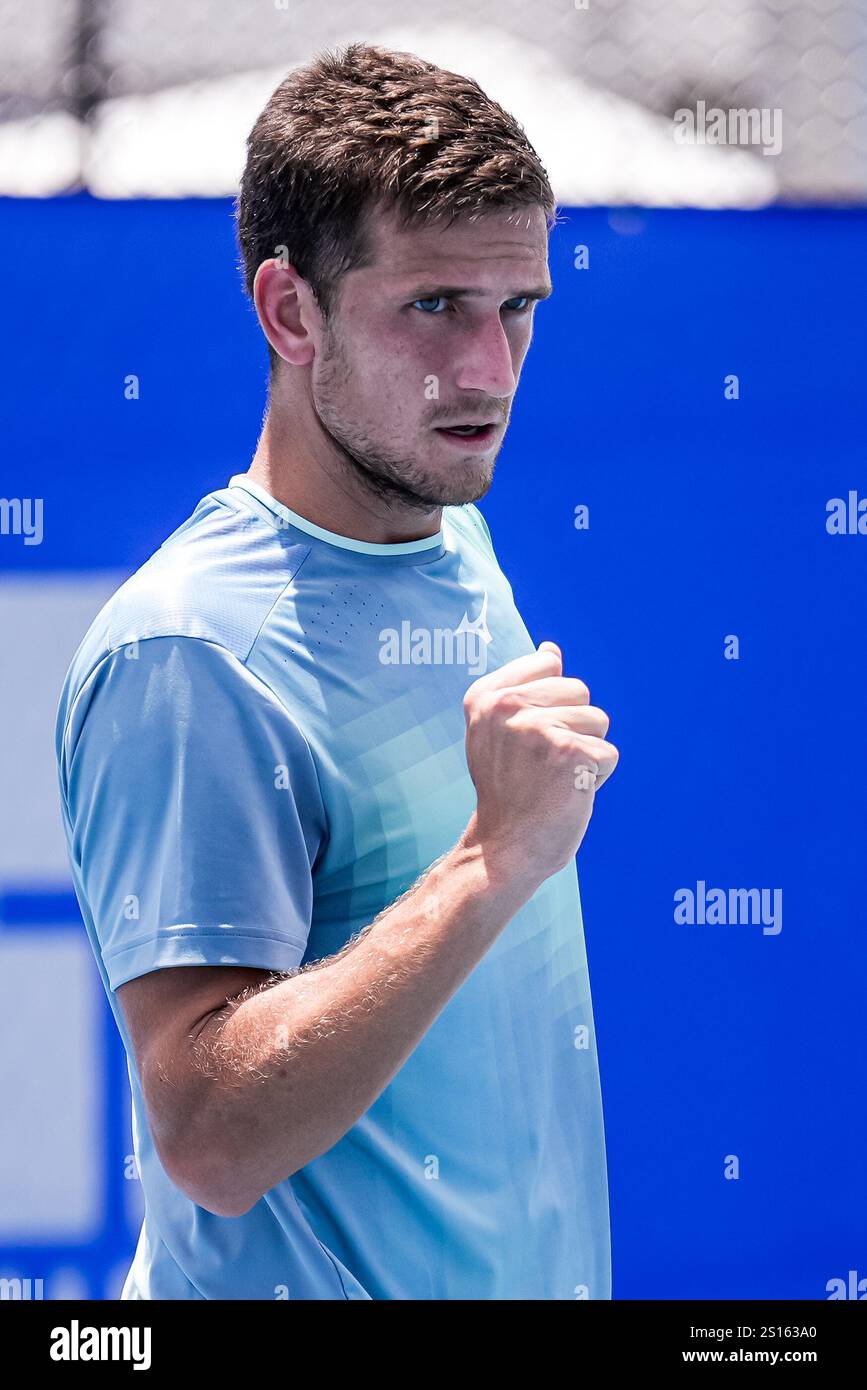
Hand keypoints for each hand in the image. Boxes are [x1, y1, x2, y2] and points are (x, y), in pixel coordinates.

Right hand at [461, 640, 618, 883]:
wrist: (506, 847)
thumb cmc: (509, 788)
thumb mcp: (500, 731)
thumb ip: (524, 687)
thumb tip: (552, 650)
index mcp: (485, 695)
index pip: (549, 664)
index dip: (552, 702)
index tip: (527, 738)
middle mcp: (507, 706)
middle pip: (579, 689)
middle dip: (574, 726)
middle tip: (543, 764)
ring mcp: (538, 728)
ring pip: (598, 719)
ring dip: (587, 753)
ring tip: (555, 778)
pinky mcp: (570, 754)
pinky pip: (608, 753)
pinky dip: (598, 778)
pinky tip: (568, 793)